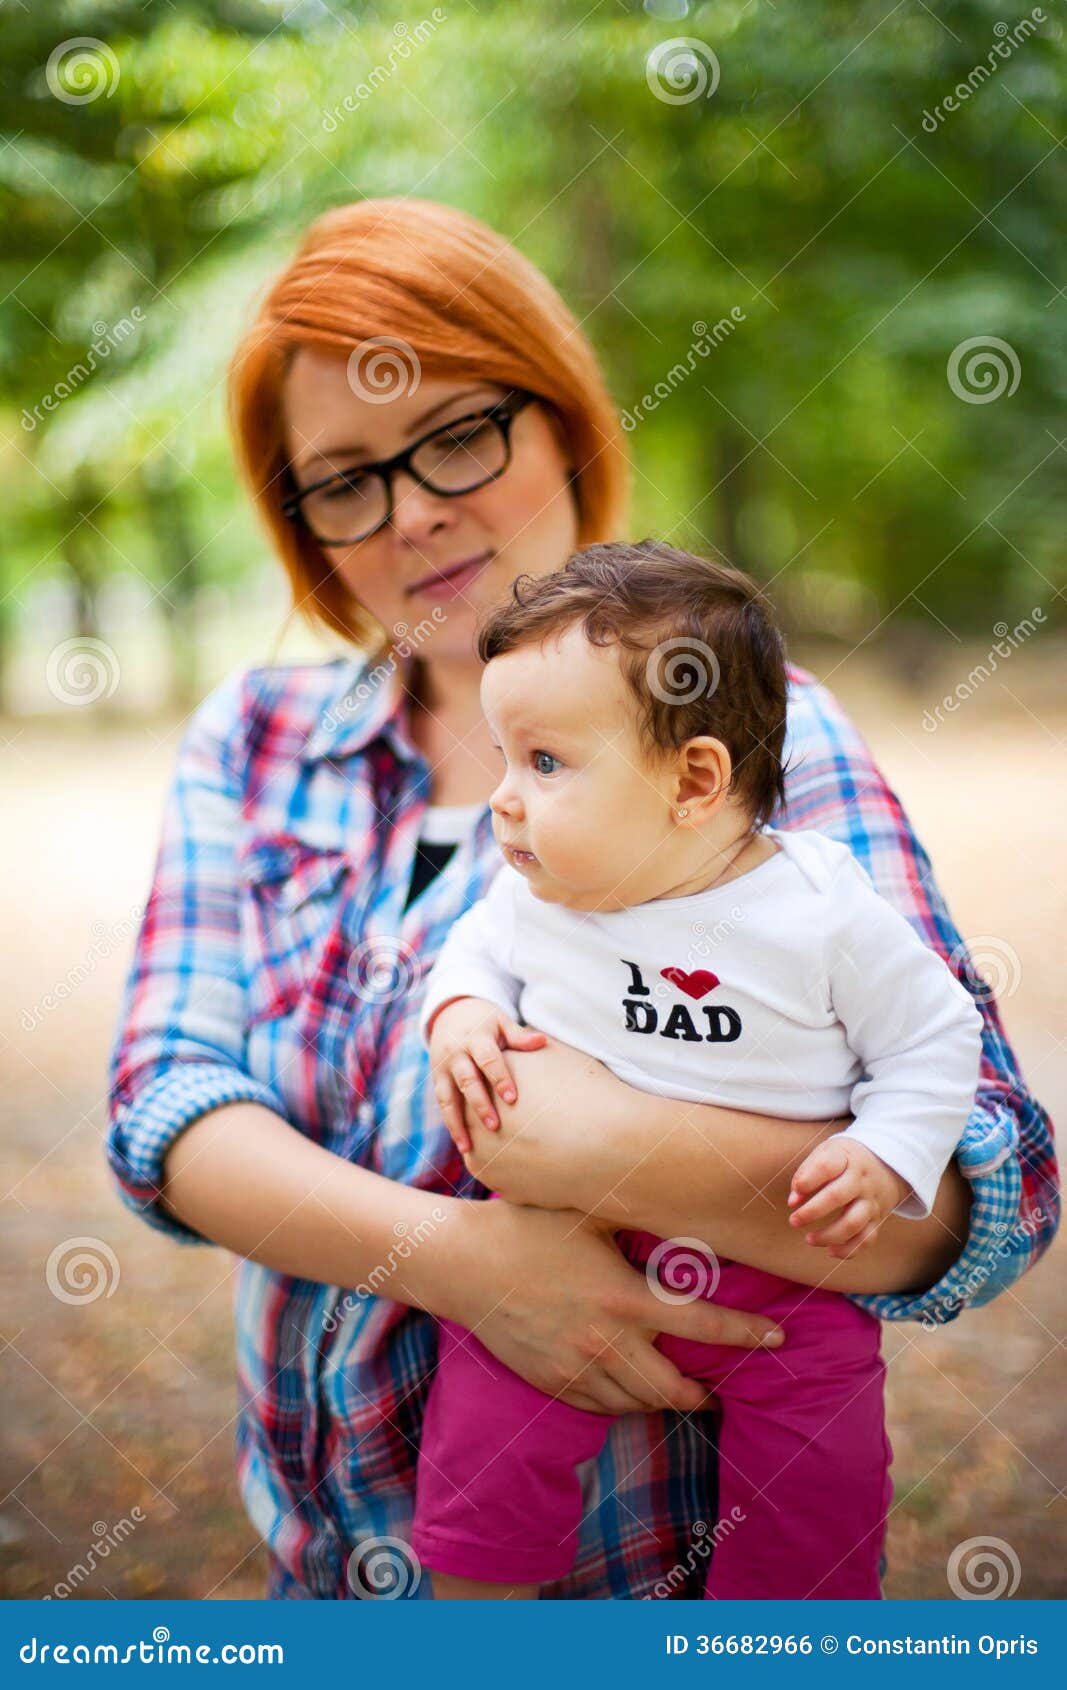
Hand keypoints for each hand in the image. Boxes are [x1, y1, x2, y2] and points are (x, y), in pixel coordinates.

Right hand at [429, 996, 546, 1153]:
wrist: (450, 1013)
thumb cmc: (484, 1021)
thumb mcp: (500, 1022)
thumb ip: (519, 1035)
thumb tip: (543, 1041)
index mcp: (475, 1038)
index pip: (487, 1060)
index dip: (499, 1078)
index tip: (511, 1098)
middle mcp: (456, 1053)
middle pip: (467, 1081)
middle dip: (479, 1104)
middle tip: (494, 1126)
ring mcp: (443, 1068)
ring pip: (448, 1098)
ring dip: (457, 1123)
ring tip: (468, 1147)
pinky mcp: (437, 1079)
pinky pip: (442, 1104)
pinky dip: (451, 1124)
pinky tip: (462, 1144)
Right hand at [442, 1199, 784, 1413]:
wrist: (463, 1264)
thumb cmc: (529, 1226)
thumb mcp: (590, 1211)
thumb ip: (640, 1213)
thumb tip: (687, 1196)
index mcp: (624, 1297)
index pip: (704, 1324)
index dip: (747, 1335)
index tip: (778, 1339)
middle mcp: (606, 1341)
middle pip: (675, 1387)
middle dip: (705, 1392)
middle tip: (721, 1389)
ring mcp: (577, 1367)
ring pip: (638, 1403)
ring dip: (666, 1401)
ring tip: (682, 1393)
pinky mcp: (551, 1382)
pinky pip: (599, 1408)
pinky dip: (624, 1405)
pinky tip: (631, 1394)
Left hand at [787, 1138, 911, 1257]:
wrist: (886, 1165)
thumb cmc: (845, 1160)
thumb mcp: (827, 1153)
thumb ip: (806, 1173)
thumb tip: (793, 1202)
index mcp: (846, 1158)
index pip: (827, 1166)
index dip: (808, 1179)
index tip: (797, 1189)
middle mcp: (861, 1180)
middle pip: (837, 1197)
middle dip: (812, 1212)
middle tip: (794, 1221)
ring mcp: (871, 1201)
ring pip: (853, 1223)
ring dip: (828, 1236)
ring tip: (809, 1239)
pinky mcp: (876, 1220)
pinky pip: (866, 1239)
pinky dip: (848, 1250)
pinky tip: (830, 1251)